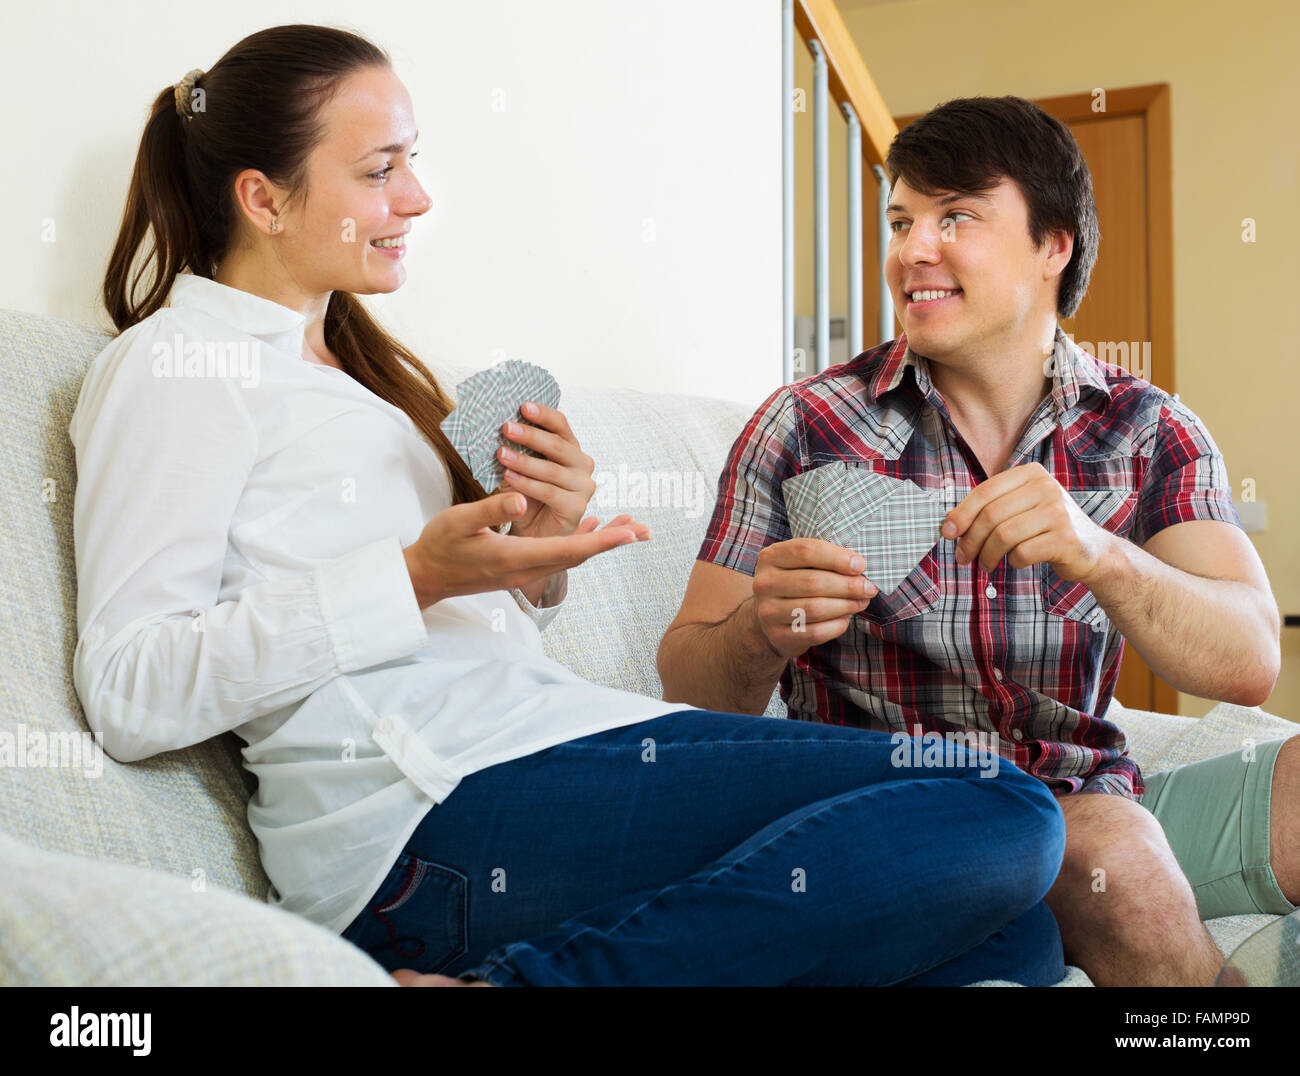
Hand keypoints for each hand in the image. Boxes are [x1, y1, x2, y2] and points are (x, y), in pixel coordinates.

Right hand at [404, 490, 648, 607]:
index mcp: (516, 558)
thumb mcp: (459, 521)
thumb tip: (523, 502)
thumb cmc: (439, 545)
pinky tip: (592, 529)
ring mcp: (524, 572)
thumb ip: (492, 510)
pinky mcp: (521, 569)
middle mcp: (526, 569)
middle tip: (644, 530)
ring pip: (572, 557)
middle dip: (612, 543)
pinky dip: (580, 543)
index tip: (629, 534)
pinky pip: (559, 556)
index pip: (568, 551)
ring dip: (600, 543)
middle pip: (579, 557)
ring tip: (628, 528)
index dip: (601, 542)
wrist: (426, 576)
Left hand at [496, 402, 637, 541]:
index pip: (561, 426)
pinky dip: (527, 484)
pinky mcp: (577, 508)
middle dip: (531, 435)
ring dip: (525, 461)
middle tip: (506, 427)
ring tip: (501, 454)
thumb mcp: (520, 467)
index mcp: (571, 449)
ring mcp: (583, 487)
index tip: (523, 406)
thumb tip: (500, 426)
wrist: (531, 533)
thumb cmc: (525, 496)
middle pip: (559, 446)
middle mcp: (582, 465)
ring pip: (553, 470)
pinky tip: (508, 477)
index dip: (544, 415)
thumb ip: (518, 448)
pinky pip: (550, 492)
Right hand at [751, 538, 878, 658]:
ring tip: (861, 602)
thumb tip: (859, 566)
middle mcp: (764, 583)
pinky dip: (837, 625)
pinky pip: (816, 632)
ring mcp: (768, 612)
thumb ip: (824, 559)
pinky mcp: (778, 636)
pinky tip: (845, 618)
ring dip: (846, 605)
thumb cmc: (794, 583)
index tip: (860, 565)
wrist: (769, 618)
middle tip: (868, 588)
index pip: (806, 551)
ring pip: (815, 608)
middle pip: (812, 582)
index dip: (837, 557)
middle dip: (847, 585)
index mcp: (770, 557)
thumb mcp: (800, 564)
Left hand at [942, 462, 1114, 583]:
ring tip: (986, 564)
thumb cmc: (1048, 529)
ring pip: (1003, 536)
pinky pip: (1022, 553)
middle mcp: (1047, 487)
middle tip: (964, 557)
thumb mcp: (1021, 509)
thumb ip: (990, 509)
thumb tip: (948, 523)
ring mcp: (1059, 512)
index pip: (985, 491)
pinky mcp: (1066, 538)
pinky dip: (1013, 561)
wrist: (1094, 551)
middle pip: (991, 515)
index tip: (947, 533)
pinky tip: (1017, 561)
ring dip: (988, 555)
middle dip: (971, 540)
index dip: (961, 514)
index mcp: (1032, 474)